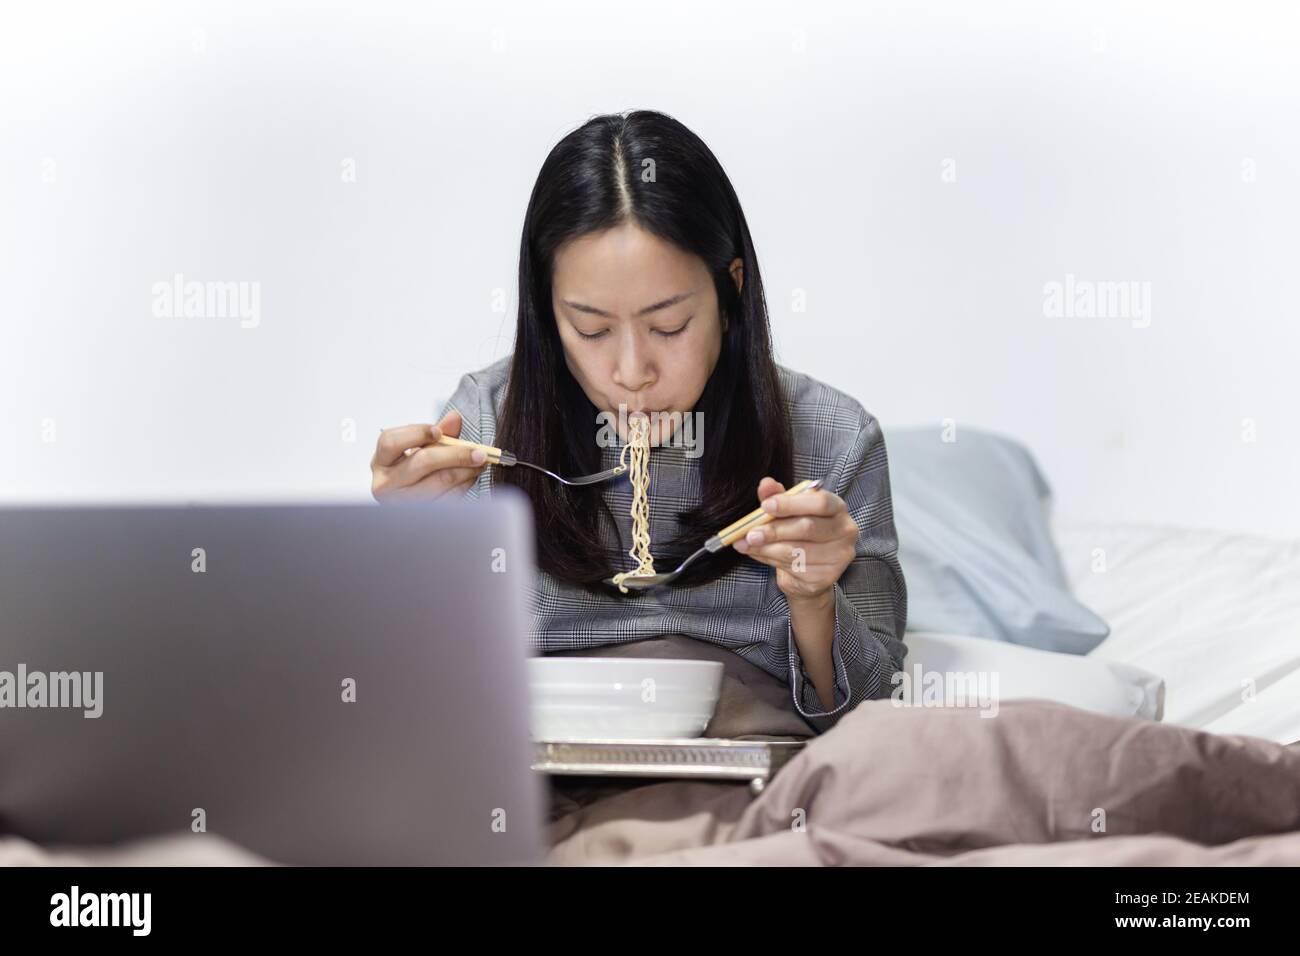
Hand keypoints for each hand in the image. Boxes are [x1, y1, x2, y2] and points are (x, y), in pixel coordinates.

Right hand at [370, 410, 488, 502]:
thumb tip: (455, 418)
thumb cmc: (414, 472)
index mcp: (381, 461)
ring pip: (439, 481)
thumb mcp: (420, 450)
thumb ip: (438, 432)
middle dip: (456, 454)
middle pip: (422, 462)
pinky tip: (471, 477)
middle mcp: (385, 483)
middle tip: (479, 451)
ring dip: (466, 470)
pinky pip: (448, 498)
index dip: (416, 433)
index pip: (391, 441)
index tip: (439, 431)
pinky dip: (464, 485)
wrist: (410, 509)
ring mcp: (401, 503)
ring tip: (480, 463)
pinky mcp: (419, 516)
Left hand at [732, 477, 858, 602]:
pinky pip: (793, 567)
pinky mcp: (826, 577)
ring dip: (767, 548)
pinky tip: (759, 554)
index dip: (791, 504)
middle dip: (774, 530)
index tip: (766, 506)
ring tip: (746, 544)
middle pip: (807, 528)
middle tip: (750, 533)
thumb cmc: (799, 531)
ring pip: (797, 551)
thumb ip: (776, 495)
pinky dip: (770, 560)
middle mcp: (844, 531)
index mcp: (837, 508)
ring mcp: (838, 556)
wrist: (808, 568)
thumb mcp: (788, 510)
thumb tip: (766, 484)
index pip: (820, 502)